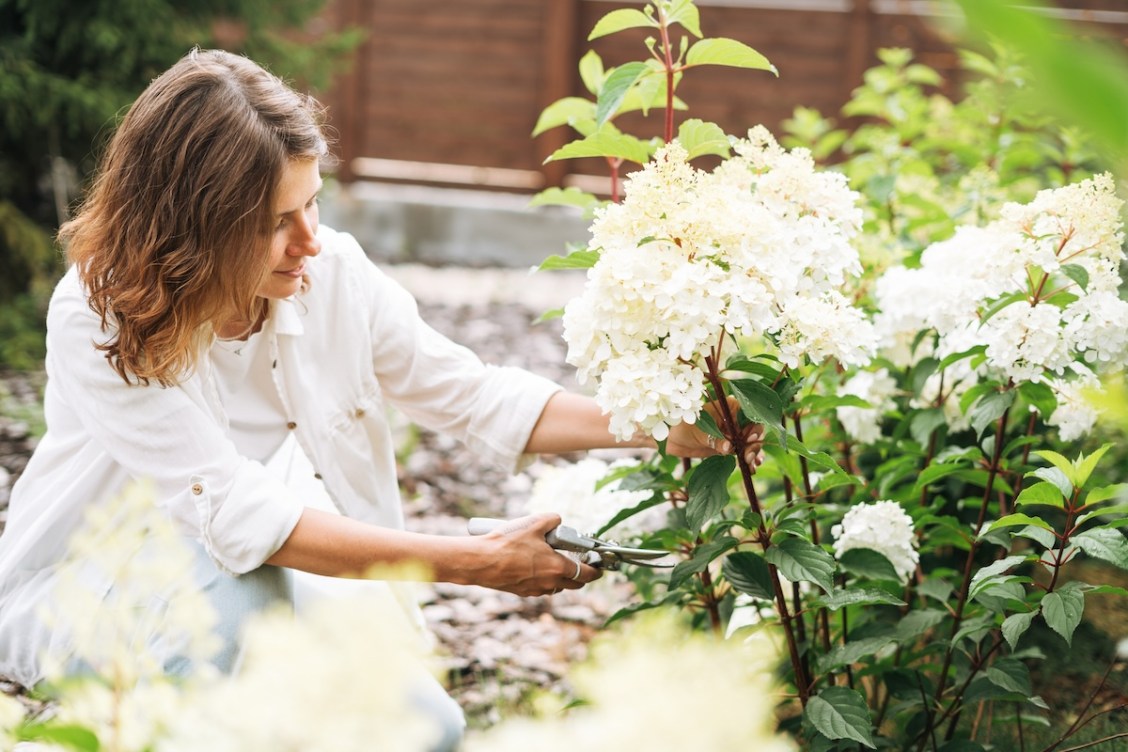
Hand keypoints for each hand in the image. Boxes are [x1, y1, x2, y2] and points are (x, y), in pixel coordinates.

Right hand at [467, 513, 601, 596]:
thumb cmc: (507, 543)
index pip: (586, 574)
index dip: (596, 570)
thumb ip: (552, 519)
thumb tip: (557, 521)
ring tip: (553, 560)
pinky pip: (540, 588)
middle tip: (580, 563)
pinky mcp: (522, 592)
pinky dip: (544, 579)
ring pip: (557, 587)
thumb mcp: (533, 523)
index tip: (599, 567)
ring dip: (561, 577)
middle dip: (581, 575)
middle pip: (575, 584)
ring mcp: (536, 590)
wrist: (481, 561)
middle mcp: (550, 583)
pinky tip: (534, 566)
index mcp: (557, 568)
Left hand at [666, 396, 765, 469]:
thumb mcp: (699, 432)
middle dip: (754, 444)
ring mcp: (732, 433)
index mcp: (729, 406)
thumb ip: (715, 440)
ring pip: (750, 443)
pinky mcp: (729, 446)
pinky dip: (748, 459)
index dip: (754, 426)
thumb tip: (729, 448)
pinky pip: (742, 452)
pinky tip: (753, 467)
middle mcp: (734, 418)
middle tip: (749, 457)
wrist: (669, 439)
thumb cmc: (682, 426)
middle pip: (753, 430)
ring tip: (752, 464)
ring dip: (753, 453)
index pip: (750, 414)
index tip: (750, 438)